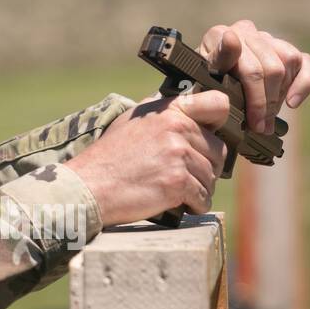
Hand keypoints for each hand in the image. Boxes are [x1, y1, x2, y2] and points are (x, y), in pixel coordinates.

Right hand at [66, 90, 230, 226]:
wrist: (89, 185)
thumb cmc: (109, 156)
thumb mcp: (133, 121)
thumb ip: (162, 113)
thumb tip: (189, 103)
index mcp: (168, 110)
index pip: (218, 104)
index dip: (220, 122)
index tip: (211, 134)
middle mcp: (176, 128)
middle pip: (219, 151)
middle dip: (205, 166)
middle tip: (182, 174)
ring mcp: (178, 154)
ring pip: (211, 177)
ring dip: (197, 188)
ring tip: (172, 189)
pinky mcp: (178, 181)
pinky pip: (203, 198)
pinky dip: (192, 205)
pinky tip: (174, 202)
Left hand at [198, 20, 309, 134]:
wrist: (208, 89)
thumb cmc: (203, 85)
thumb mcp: (201, 78)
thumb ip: (216, 60)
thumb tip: (231, 37)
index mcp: (220, 35)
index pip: (248, 63)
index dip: (254, 96)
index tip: (253, 120)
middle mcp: (245, 31)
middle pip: (271, 67)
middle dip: (266, 103)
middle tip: (259, 126)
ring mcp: (267, 38)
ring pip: (288, 62)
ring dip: (280, 95)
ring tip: (266, 117)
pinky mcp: (286, 49)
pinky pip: (305, 62)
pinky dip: (303, 84)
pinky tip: (292, 103)